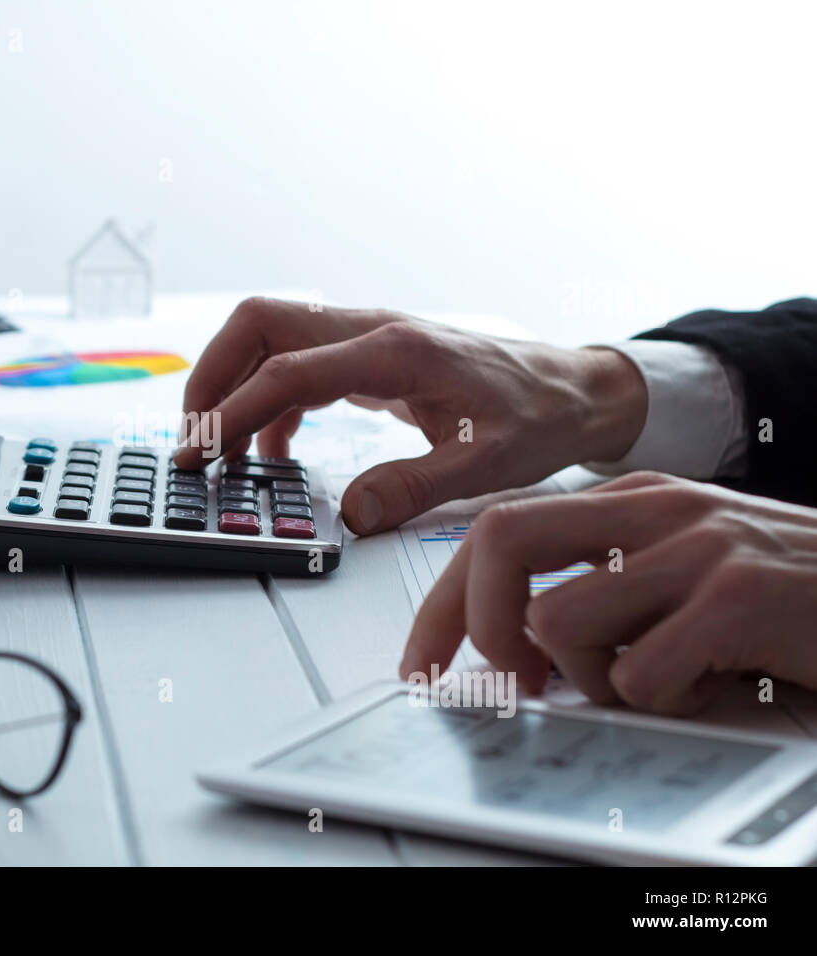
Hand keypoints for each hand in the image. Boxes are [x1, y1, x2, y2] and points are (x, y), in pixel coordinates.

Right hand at [173, 297, 648, 533]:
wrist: (572, 390)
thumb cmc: (538, 416)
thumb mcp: (486, 466)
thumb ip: (413, 487)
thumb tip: (350, 513)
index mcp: (396, 350)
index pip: (288, 368)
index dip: (235, 410)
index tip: (204, 452)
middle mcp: (372, 331)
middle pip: (259, 323)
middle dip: (213, 376)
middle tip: (195, 439)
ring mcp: (365, 339)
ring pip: (268, 339)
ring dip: (233, 389)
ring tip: (221, 453)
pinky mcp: (366, 358)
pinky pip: (295, 367)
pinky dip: (268, 406)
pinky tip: (274, 453)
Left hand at [399, 472, 816, 713]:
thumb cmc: (783, 595)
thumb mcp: (680, 567)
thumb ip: (601, 582)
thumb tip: (511, 642)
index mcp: (631, 499)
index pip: (498, 527)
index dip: (446, 599)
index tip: (422, 660)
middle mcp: (655, 508)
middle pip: (501, 540)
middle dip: (481, 625)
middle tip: (516, 679)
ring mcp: (697, 546)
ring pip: (559, 619)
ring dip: (590, 677)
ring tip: (654, 678)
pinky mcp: (737, 598)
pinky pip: (638, 671)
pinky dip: (658, 701)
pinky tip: (705, 687)